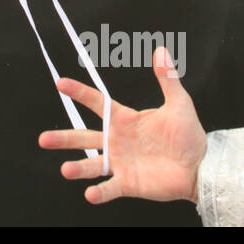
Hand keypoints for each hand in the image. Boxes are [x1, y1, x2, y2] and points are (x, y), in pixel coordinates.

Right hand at [38, 45, 206, 204]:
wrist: (200, 166)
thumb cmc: (188, 134)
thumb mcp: (179, 103)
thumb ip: (167, 78)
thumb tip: (162, 50)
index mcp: (124, 120)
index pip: (97, 103)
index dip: (79, 93)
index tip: (61, 83)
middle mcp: (116, 141)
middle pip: (84, 138)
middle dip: (63, 139)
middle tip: (43, 140)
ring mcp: (121, 163)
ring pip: (92, 165)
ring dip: (78, 168)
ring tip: (65, 170)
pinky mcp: (128, 183)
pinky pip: (110, 188)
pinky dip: (100, 192)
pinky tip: (90, 194)